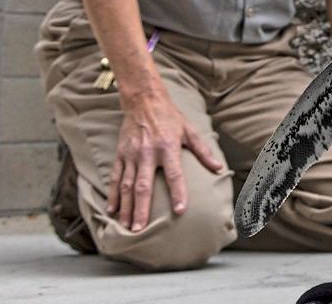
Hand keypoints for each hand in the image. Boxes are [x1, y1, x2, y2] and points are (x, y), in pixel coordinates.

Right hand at [107, 89, 222, 231]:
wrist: (144, 101)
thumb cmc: (170, 118)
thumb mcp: (190, 131)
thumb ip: (203, 151)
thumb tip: (219, 168)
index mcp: (168, 148)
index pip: (175, 175)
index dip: (178, 193)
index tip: (179, 211)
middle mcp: (148, 153)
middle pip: (144, 186)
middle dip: (142, 209)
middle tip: (140, 229)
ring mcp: (131, 155)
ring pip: (126, 185)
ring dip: (126, 207)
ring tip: (126, 226)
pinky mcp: (120, 154)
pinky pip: (115, 177)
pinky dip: (113, 195)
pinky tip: (112, 210)